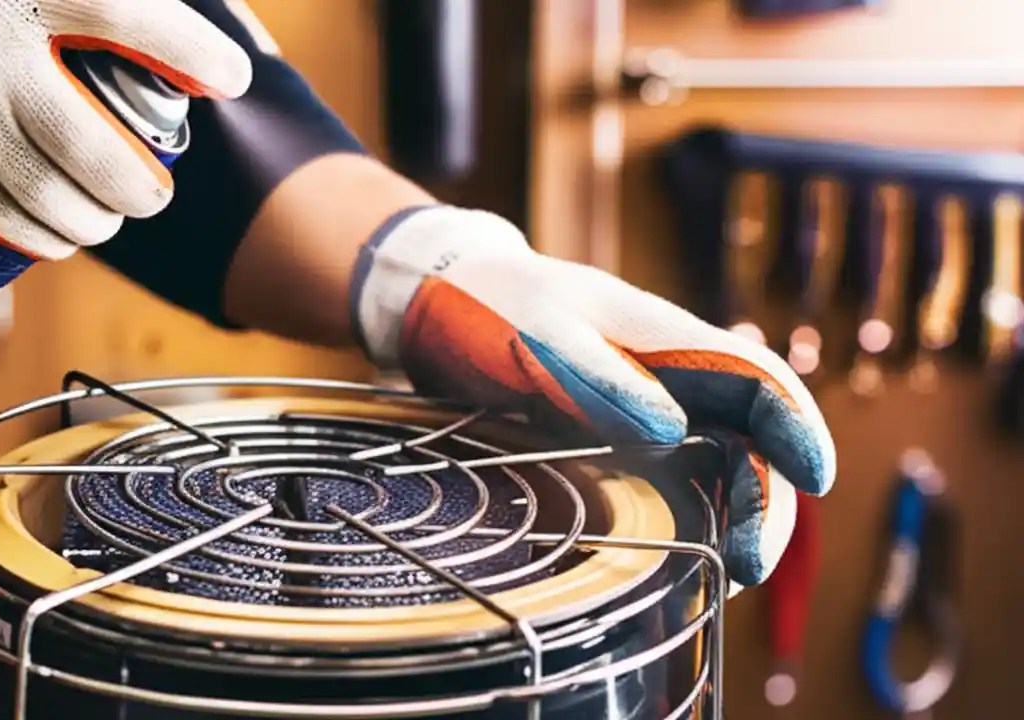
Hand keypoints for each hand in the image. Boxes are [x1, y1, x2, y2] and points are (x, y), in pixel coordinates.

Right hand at [0, 0, 250, 257]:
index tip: (229, 79)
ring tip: (110, 218)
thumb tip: (205, 46)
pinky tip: (59, 237)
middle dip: (136, 188)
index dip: (187, 49)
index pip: (120, 13)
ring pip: (45, 199)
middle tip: (153, 197)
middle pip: (88, 146)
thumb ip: (107, 8)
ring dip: (93, 224)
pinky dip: (39, 239)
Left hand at [352, 206, 834, 587]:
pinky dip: (688, 519)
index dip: (797, 428)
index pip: (762, 383)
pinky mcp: (612, 440)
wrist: (442, 301)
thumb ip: (602, 378)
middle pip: (750, 441)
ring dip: (731, 519)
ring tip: (724, 579)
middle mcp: (671, 381)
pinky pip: (669, 482)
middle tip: (749, 566)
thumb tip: (672, 432)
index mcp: (669, 343)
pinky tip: (678, 558)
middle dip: (766, 500)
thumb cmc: (493, 306)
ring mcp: (644, 412)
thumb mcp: (542, 335)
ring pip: (717, 469)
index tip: (816, 479)